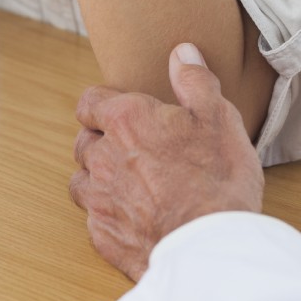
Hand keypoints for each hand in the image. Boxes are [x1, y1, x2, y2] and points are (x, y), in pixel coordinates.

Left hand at [70, 44, 264, 280]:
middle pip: (83, 142)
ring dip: (99, 178)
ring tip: (129, 183)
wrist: (212, 247)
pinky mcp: (103, 235)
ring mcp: (99, 199)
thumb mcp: (218, 117)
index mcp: (126, 121)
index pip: (89, 102)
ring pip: (82, 181)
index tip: (120, 111)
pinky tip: (133, 216)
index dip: (103, 105)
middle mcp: (103, 157)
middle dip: (101, 141)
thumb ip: (195, 81)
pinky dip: (108, 214)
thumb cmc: (218, 179)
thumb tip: (182, 53)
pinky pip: (93, 218)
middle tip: (132, 148)